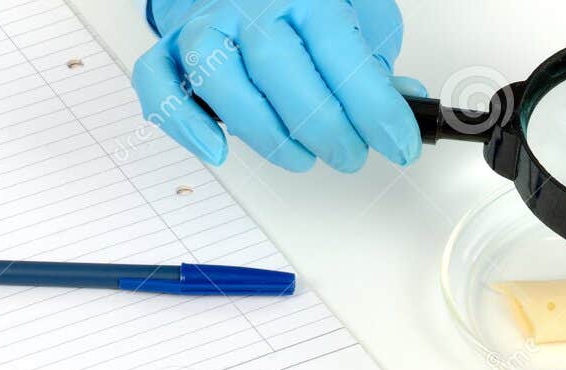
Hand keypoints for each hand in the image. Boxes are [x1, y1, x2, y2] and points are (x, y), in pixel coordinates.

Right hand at [132, 0, 423, 172]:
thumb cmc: (305, 5)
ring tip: (303, 158)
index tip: (400, 146)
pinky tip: (218, 150)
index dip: (374, 108)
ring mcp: (205, 24)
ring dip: (266, 135)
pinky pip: (158, 83)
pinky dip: (183, 123)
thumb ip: (378, 60)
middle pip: (278, 69)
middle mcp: (248, 3)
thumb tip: (406, 102)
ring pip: (220, 81)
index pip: (340, 52)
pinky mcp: (172, 50)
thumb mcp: (360, 14)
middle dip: (323, 128)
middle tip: (350, 156)